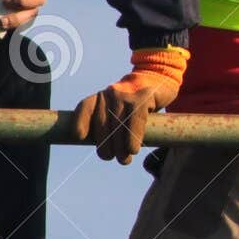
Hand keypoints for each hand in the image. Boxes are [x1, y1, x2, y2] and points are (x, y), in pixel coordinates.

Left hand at [70, 48, 187, 163]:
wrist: (158, 78)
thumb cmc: (136, 100)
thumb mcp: (118, 106)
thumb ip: (108, 121)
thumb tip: (105, 150)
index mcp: (100, 96)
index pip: (84, 108)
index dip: (80, 123)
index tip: (81, 137)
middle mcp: (109, 94)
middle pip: (102, 124)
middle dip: (104, 146)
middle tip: (111, 157)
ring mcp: (126, 95)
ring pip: (118, 127)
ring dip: (120, 148)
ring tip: (124, 160)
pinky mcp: (143, 98)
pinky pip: (134, 122)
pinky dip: (133, 139)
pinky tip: (134, 149)